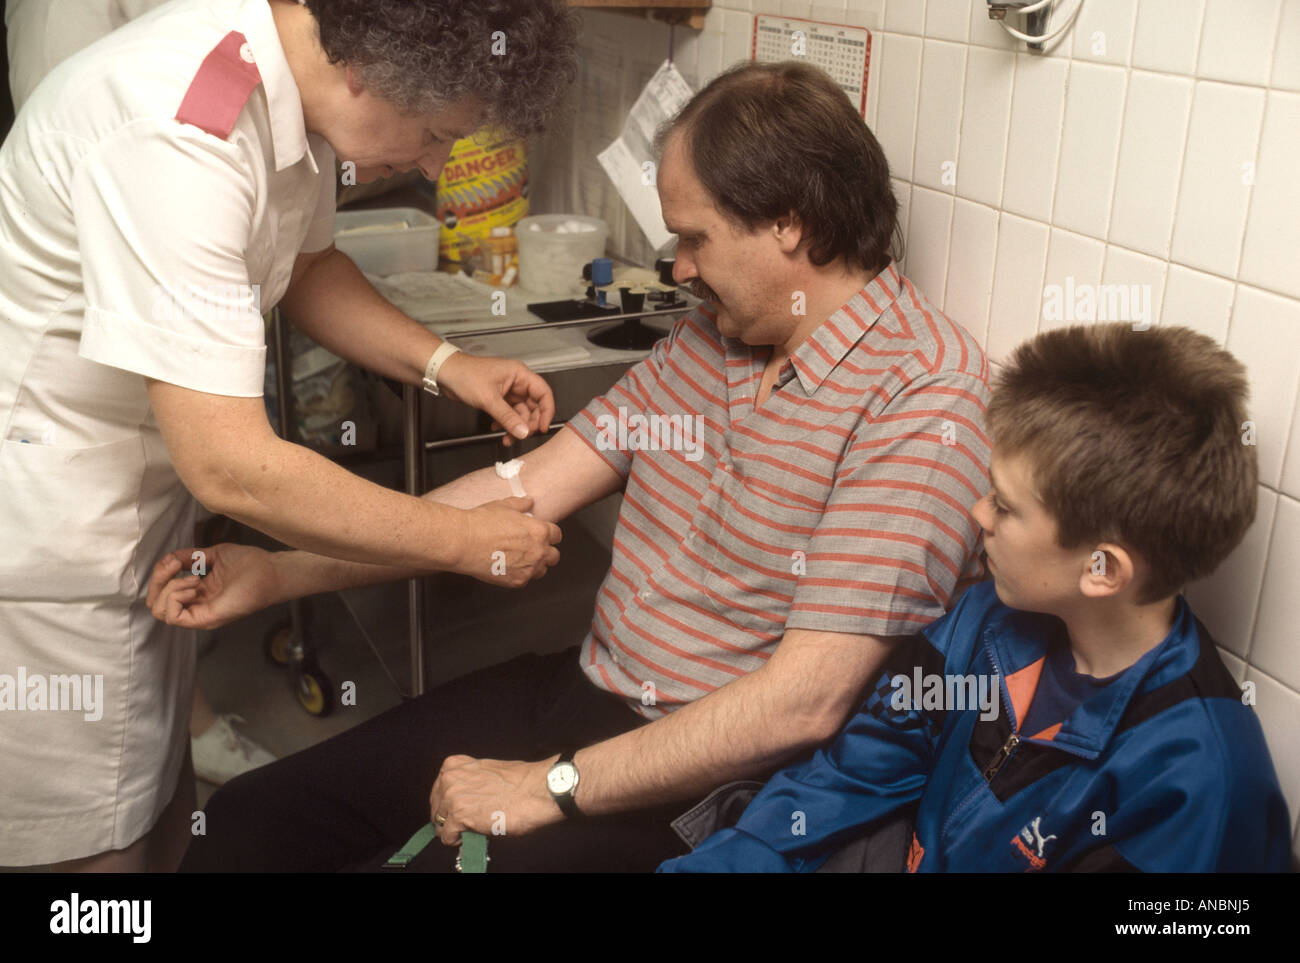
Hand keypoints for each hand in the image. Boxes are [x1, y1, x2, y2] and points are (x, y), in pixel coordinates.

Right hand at [146, 543, 279, 629]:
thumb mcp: (212, 555)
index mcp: (196, 593)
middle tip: (175, 566)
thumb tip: (170, 557)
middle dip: (157, 581)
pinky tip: (194, 586)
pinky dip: (176, 598)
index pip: (160, 592)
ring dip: (169, 589)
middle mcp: (195, 606)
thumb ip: (190, 557)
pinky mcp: (207, 618)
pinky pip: (174, 617)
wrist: (271, 570)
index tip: (174, 559)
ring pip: (160, 612)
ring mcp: (200, 614)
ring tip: (193, 579)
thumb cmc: (250, 564)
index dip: (159, 573)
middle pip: (154, 604)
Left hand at [428, 754, 562, 844]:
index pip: (438, 792)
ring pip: (439, 824)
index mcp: (454, 764)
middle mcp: (449, 778)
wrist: (537, 789)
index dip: (449, 805)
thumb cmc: (520, 782)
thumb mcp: (486, 772)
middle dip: (450, 819)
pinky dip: (459, 841)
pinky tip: (476, 834)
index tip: (460, 812)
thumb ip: (468, 783)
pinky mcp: (459, 815)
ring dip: (455, 830)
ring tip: (475, 829)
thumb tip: (464, 801)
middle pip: (436, 809)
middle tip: (468, 825)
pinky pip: (447, 837)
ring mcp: (452, 796)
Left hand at [436, 352, 555, 446]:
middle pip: (533, 406)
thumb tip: (523, 431)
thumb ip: (507, 417)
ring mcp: (508, 390)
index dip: (547, 411)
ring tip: (507, 437)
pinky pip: (509, 414)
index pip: (543, 393)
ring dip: (515, 427)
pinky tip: (496, 428)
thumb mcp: (488, 399)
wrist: (445, 373)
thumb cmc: (464, 374)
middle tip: (522, 435)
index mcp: (519, 374)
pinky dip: (505, 424)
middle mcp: (516, 382)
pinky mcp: (498, 398)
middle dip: (528, 423)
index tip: (542, 427)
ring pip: (520, 413)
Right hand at [453, 496, 561, 587]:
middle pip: (554, 556)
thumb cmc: (481, 523)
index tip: (543, 536)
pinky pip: (525, 580)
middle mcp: (538, 551)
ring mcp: (528, 568)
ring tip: (520, 560)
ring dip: (535, 565)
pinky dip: (519, 575)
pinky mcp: (517, 581)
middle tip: (533, 549)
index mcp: (539, 531)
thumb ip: (521, 504)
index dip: (550, 535)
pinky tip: (508, 567)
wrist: (464, 542)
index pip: (557, 535)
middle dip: (546, 552)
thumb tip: (528, 502)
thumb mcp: (504, 506)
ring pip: (541, 570)